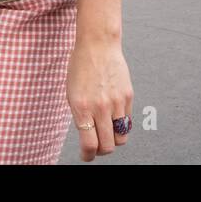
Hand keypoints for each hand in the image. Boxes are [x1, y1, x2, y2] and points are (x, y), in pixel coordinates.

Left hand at [66, 35, 132, 160]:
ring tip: (107, 133)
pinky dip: (120, 124)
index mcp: (81, 107)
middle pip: (108, 146)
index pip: (89, 144)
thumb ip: (81, 116)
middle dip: (101, 151)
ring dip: (114, 140)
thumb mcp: (72, 94)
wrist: (97, 45)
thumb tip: (89, 137)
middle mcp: (100, 107)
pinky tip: (113, 116)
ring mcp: (116, 102)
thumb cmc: (80, 68)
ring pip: (121, 137)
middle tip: (96, 147)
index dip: (88, 156)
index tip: (86, 156)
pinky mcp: (128, 96)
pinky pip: (127, 121)